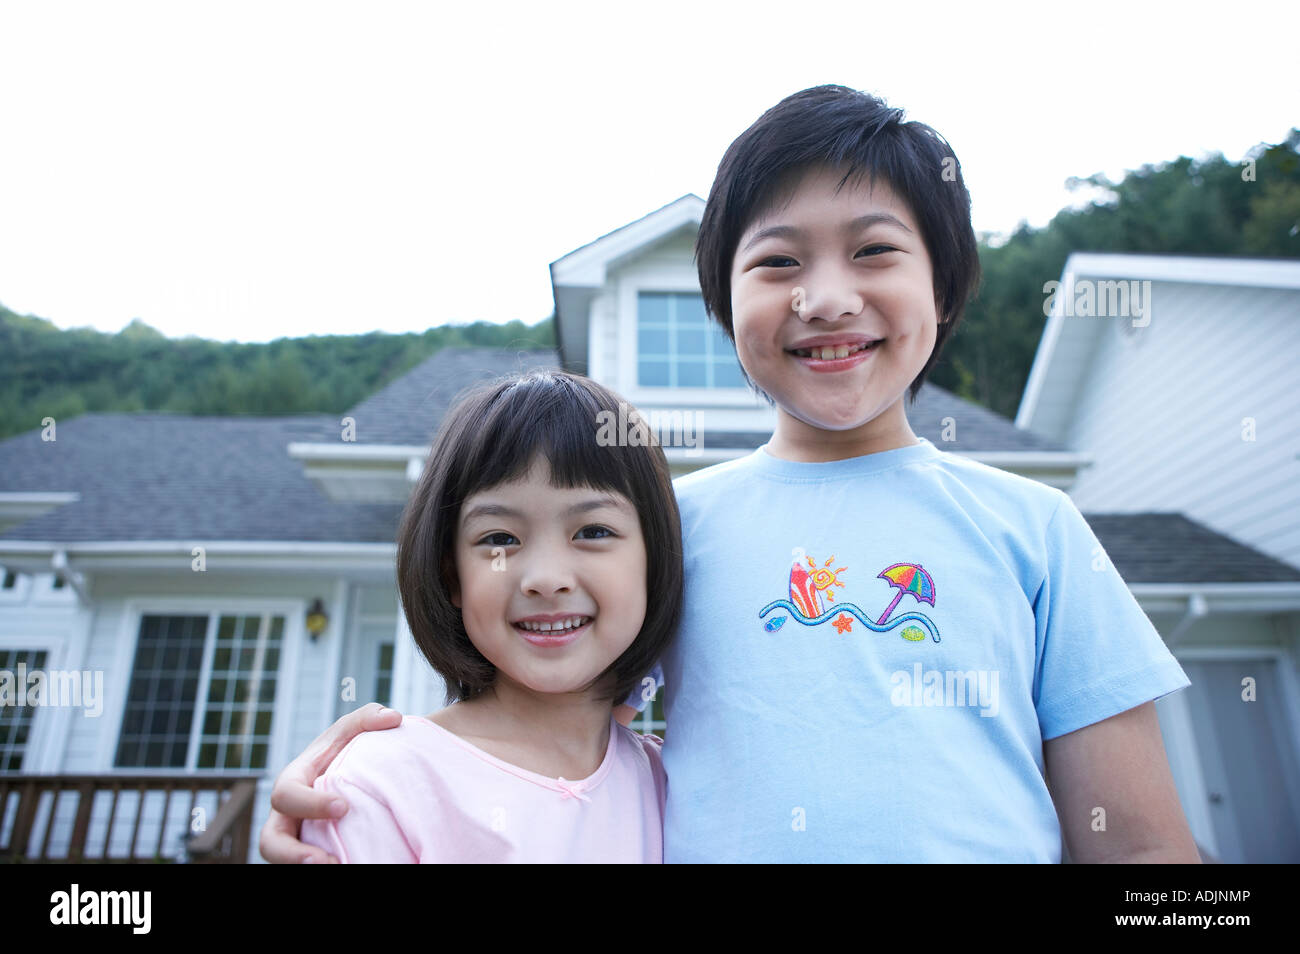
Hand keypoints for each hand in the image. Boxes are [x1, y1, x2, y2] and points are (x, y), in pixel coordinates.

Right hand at [259, 703, 403, 862]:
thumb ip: (368, 718)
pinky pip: (308, 864)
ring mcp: (295, 837)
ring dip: (305, 868)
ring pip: (284, 861)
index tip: (343, 807)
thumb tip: (393, 718)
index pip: (286, 794)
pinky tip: (352, 865)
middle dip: (292, 854)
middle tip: (331, 861)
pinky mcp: (309, 852)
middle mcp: (286, 815)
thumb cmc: (347, 748)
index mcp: (292, 781)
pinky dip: (324, 867)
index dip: (309, 803)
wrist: (351, 773)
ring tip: (341, 868)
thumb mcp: (353, 730)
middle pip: (270, 841)